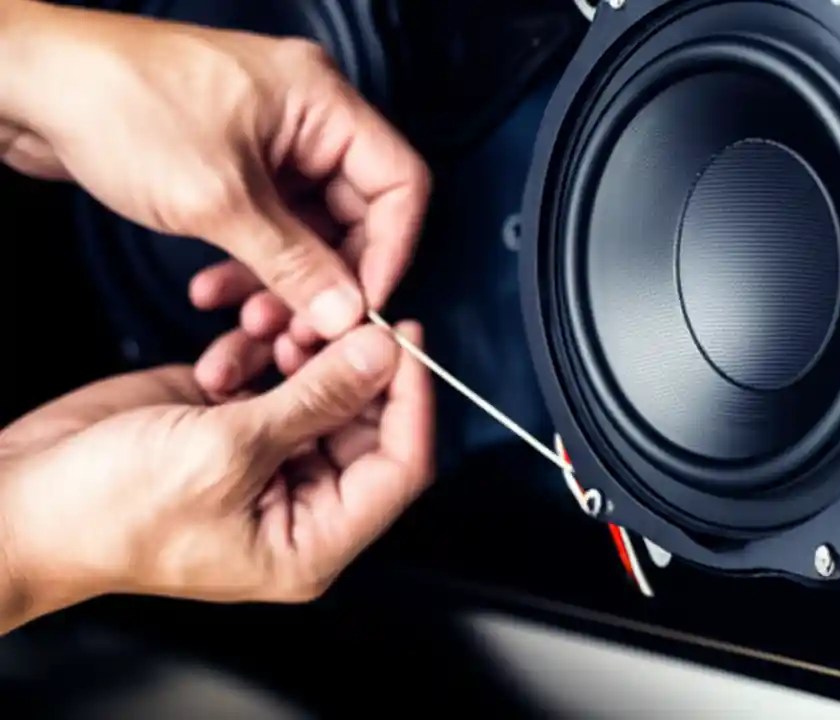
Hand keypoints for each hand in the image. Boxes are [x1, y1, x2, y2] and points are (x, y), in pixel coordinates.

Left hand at [0, 0, 429, 344]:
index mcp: (321, 102)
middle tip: (300, 331)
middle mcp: (306, 119)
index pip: (398, 183)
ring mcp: (270, 142)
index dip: (389, 252)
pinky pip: (269, 227)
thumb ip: (293, 263)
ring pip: (309, 231)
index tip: (362, 308)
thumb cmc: (116, 105)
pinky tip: (216, 293)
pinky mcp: (235, 164)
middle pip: (355, 215)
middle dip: (327, 280)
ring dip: (284, 284)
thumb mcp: (219, 199)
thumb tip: (348, 314)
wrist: (26, 85)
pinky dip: (251, 266)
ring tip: (249, 324)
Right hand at [0, 322, 432, 632]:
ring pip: (321, 392)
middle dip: (351, 367)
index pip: (401, 468)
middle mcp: (299, 504)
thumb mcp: (228, 449)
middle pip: (366, 424)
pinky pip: (273, 378)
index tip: (408, 340)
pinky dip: (256, 354)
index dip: (412, 402)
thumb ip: (316, 398)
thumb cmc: (111, 510)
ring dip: (301, 352)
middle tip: (335, 315)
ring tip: (271, 328)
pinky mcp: (232, 424)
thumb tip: (384, 354)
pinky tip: (226, 353)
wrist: (22, 496)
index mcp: (312, 540)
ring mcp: (266, 461)